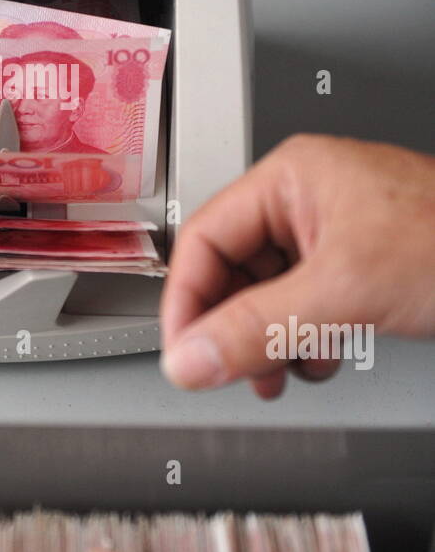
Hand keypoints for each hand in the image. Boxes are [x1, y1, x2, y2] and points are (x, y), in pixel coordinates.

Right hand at [161, 135, 434, 398]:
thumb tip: (190, 357)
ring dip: (269, 339)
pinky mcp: (365, 263)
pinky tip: (319, 359)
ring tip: (279, 372)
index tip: (186, 354)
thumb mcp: (343, 292)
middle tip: (234, 372)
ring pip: (271, 292)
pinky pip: (309, 302)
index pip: (205, 239)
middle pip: (235, 269)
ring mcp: (339, 231)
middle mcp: (309, 199)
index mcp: (291, 179)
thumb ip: (258, 328)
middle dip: (234, 328)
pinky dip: (305, 337)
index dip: (188, 301)